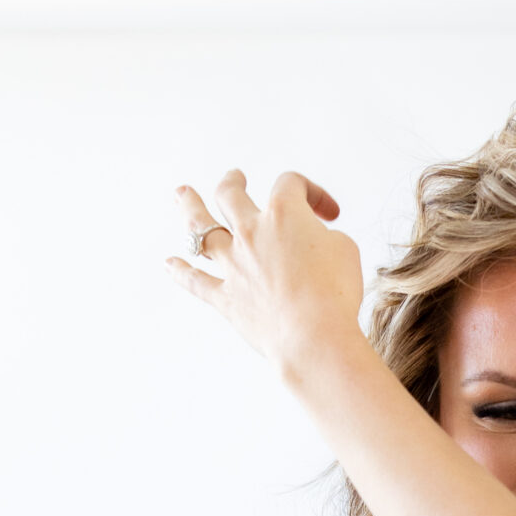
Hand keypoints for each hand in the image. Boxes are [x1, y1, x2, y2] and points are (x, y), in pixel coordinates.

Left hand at [168, 169, 363, 374]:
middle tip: (234, 178)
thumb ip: (324, 237)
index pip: (291, 184)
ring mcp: (233, 265)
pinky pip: (196, 282)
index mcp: (283, 214)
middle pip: (230, 195)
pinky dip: (181, 272)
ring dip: (190, 208)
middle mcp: (250, 232)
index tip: (328, 214)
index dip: (311, 192)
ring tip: (183, 194)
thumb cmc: (336, 293)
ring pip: (200, 229)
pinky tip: (170, 263)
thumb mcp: (345, 250)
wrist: (314, 337)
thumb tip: (311, 241)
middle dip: (232, 183)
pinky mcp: (225, 297)